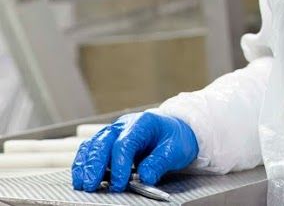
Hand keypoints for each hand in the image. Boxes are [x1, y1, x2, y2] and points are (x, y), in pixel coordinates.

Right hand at [71, 112, 197, 192]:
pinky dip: (83, 163)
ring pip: (92, 145)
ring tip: (83, 184)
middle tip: (92, 185)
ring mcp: (113, 132)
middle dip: (95, 166)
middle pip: (102, 142)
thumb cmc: (175, 138)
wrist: (175, 131)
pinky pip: (89, 150)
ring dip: (85, 165)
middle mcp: (124, 125)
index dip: (118, 165)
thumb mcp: (175, 150)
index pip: (124, 144)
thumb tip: (145, 177)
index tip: (118, 184)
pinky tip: (81, 177)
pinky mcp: (107, 141)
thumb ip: (159, 163)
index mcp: (143, 123)